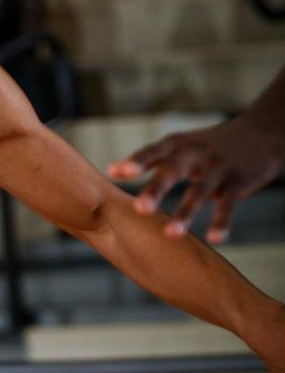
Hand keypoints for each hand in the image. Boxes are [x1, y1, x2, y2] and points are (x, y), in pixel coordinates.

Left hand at [108, 117, 284, 242]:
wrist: (261, 132)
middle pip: (174, 170)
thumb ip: (151, 159)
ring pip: (200, 191)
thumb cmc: (208, 146)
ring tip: (171, 235)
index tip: (115, 172)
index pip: (153, 151)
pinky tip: (215, 239)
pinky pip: (228, 204)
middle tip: (140, 209)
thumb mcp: (181, 145)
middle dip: (156, 189)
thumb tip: (111, 172)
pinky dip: (222, 222)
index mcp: (177, 145)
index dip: (136, 161)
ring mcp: (218, 167)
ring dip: (186, 212)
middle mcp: (196, 154)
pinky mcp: (238, 181)